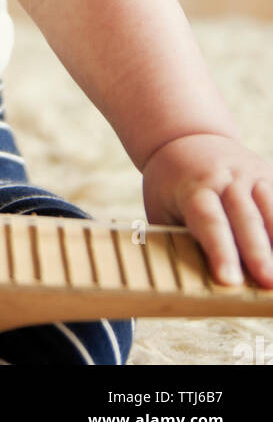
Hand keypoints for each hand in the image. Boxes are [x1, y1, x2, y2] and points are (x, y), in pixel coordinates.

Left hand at [142, 133, 272, 288]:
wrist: (189, 138)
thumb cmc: (172, 184)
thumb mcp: (160, 206)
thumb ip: (174, 239)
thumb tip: (184, 278)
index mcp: (194, 187)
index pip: (209, 221)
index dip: (220, 251)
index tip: (229, 280)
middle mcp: (226, 178)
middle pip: (245, 218)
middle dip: (259, 253)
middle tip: (268, 283)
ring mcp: (252, 175)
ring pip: (271, 209)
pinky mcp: (270, 177)